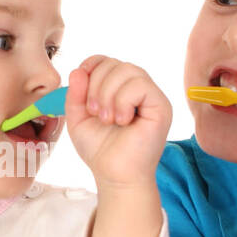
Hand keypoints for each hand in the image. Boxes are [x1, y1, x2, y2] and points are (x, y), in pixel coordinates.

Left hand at [65, 56, 171, 188]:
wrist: (114, 176)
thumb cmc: (100, 150)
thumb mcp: (78, 119)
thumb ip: (75, 94)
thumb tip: (78, 69)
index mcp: (119, 89)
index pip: (107, 60)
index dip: (91, 66)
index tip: (81, 87)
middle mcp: (138, 89)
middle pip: (116, 63)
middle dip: (97, 85)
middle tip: (95, 112)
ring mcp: (151, 96)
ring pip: (128, 70)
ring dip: (109, 94)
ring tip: (107, 118)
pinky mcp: (161, 106)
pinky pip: (140, 85)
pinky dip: (124, 101)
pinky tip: (122, 120)